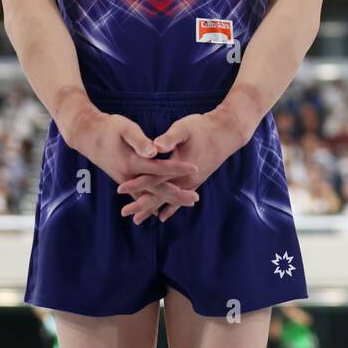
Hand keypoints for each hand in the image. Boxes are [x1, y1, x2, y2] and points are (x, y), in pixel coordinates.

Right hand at [66, 110, 198, 221]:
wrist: (87, 136)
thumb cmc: (109, 127)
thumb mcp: (125, 128)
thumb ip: (140, 141)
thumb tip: (154, 152)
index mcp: (132, 162)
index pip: (160, 168)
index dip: (178, 169)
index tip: (195, 168)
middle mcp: (129, 176)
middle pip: (156, 190)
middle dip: (176, 195)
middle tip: (195, 199)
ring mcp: (125, 181)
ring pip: (148, 196)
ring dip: (166, 200)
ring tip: (185, 203)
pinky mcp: (124, 181)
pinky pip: (141, 195)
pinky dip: (153, 201)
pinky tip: (162, 205)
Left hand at [116, 109, 249, 223]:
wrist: (227, 133)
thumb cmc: (203, 127)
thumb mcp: (185, 128)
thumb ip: (170, 138)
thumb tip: (155, 146)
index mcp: (180, 166)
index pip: (154, 178)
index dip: (137, 183)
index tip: (120, 189)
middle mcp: (186, 179)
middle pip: (160, 195)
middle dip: (141, 204)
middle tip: (124, 213)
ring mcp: (192, 182)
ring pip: (169, 200)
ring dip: (153, 209)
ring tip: (138, 220)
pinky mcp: (197, 181)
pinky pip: (181, 198)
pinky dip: (171, 208)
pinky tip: (163, 216)